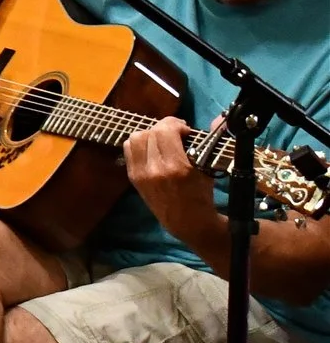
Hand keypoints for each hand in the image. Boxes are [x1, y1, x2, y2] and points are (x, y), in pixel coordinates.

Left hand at [127, 116, 218, 238]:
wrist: (187, 221)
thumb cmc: (202, 194)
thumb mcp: (209, 168)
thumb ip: (209, 142)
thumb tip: (212, 120)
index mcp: (176, 167)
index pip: (165, 130)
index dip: (176, 124)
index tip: (186, 131)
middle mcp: (155, 169)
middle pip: (150, 132)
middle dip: (164, 128)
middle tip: (176, 135)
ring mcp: (141, 173)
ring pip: (135, 138)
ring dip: (150, 135)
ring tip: (163, 141)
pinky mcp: (133, 177)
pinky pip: (129, 149)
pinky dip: (140, 144)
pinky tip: (153, 149)